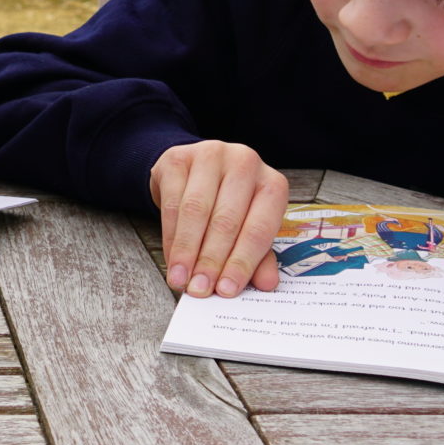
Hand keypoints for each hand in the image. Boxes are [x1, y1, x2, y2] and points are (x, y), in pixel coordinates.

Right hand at [148, 140, 288, 298]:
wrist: (195, 174)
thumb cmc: (227, 205)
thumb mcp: (248, 229)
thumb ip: (259, 257)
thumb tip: (265, 284)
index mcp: (272, 184)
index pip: (259, 228)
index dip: (242, 263)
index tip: (226, 289)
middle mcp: (245, 163)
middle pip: (227, 220)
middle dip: (211, 261)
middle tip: (200, 289)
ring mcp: (211, 155)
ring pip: (197, 211)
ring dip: (188, 251)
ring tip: (182, 279)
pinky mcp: (179, 157)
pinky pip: (173, 202)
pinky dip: (171, 236)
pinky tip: (172, 259)